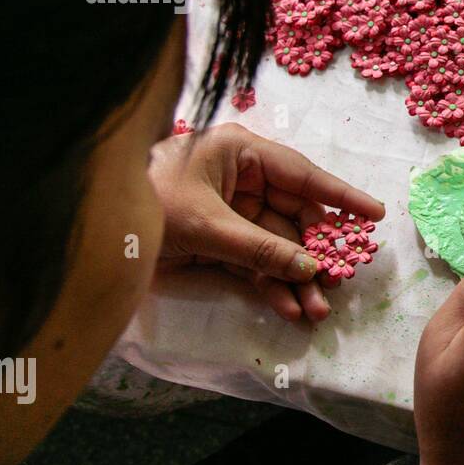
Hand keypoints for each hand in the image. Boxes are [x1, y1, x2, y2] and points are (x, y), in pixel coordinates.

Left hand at [149, 123, 384, 321]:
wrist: (89, 232)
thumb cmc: (145, 204)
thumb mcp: (206, 226)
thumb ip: (262, 248)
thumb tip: (310, 269)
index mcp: (238, 153)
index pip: (302, 174)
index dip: (340, 197)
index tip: (375, 215)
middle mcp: (239, 179)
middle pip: (294, 216)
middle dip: (316, 254)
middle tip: (342, 282)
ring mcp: (230, 213)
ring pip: (278, 247)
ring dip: (297, 280)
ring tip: (318, 311)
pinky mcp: (217, 243)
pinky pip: (255, 265)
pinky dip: (272, 288)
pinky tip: (291, 310)